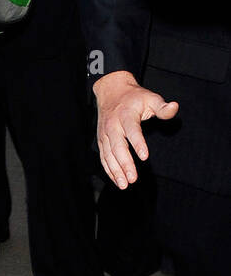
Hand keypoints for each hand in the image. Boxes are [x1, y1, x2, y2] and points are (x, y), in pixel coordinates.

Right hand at [94, 70, 178, 188]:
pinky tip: (116, 180)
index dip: (138, 143)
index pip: (132, 130)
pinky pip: (103, 157)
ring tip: (124, 184)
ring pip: (108, 154)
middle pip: (118, 146)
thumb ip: (162, 107)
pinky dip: (109, 169)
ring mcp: (105, 134)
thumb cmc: (134, 98)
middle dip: (125, 163)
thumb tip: (174, 107)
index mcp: (126, 114)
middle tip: (133, 178)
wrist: (111, 91)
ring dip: (115, 170)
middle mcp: (113, 125)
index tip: (145, 156)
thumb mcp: (150, 98)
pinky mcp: (101, 140)